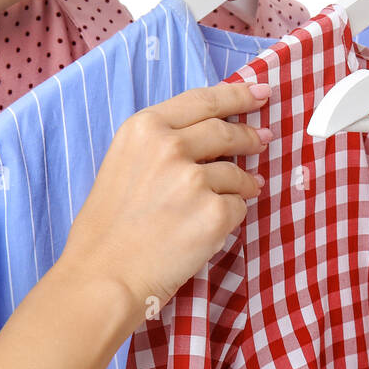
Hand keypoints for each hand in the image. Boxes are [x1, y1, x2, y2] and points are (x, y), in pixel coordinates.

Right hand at [60, 80, 271, 315]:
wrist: (104, 277)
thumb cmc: (109, 228)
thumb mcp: (124, 164)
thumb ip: (162, 143)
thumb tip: (213, 134)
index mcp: (144, 128)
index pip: (203, 101)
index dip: (237, 94)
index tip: (261, 92)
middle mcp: (169, 146)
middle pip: (226, 131)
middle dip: (251, 134)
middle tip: (264, 138)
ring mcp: (193, 179)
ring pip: (237, 172)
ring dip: (246, 182)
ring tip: (245, 191)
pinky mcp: (214, 213)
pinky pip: (239, 207)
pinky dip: (234, 215)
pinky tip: (216, 226)